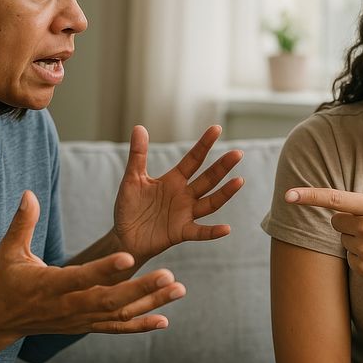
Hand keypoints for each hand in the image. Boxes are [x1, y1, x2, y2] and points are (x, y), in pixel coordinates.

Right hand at [0, 191, 186, 341]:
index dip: (105, 269)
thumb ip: (23, 223)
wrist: (0, 320)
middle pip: (110, 300)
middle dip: (141, 288)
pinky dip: (140, 325)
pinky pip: (116, 328)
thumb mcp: (8, 251)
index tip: (128, 256)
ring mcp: (80, 319)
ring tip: (179, 288)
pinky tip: (164, 320)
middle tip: (169, 274)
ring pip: (119, 314)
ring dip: (150, 302)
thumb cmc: (4, 280)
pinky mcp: (85, 326)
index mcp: (50, 285)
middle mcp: (69, 306)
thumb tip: (30, 193)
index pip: (81, 277)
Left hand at [112, 125, 243, 262]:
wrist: (123, 236)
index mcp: (174, 180)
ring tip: (239, 181)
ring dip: (225, 193)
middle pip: (208, 179)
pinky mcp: (181, 232)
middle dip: (222, 166)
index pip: (193, 159)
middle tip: (237, 153)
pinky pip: (200, 232)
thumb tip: (139, 126)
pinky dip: (213, 232)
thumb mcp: (132, 178)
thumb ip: (138, 154)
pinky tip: (226, 229)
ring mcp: (185, 214)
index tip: (217, 128)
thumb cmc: (129, 206)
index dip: (204, 144)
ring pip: (210, 202)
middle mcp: (184, 195)